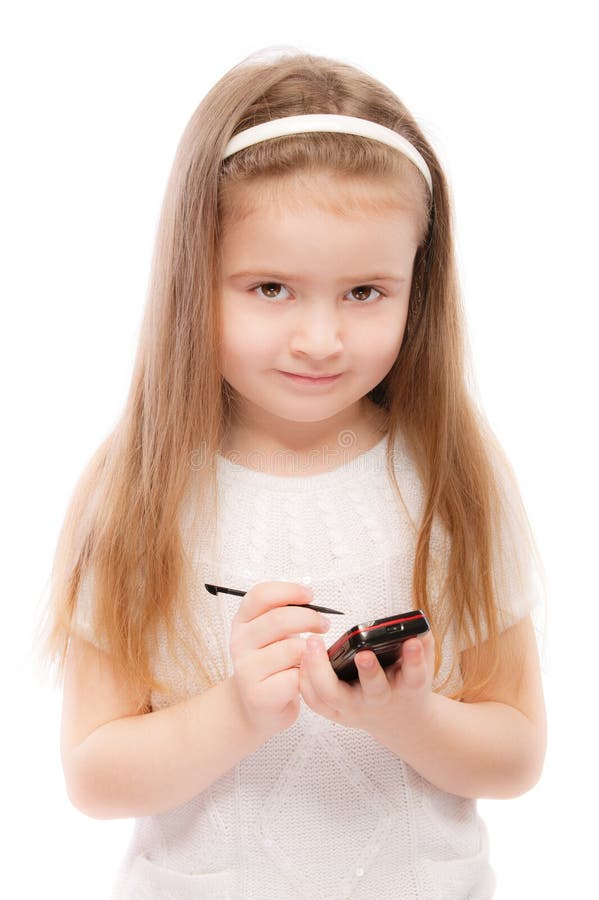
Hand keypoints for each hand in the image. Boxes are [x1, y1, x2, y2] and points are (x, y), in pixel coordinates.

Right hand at [230, 581, 330, 740]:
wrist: (255, 705)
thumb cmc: (271, 664)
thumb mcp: (271, 633)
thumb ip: (283, 613)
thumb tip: (309, 599)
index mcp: (242, 621)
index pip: (261, 595)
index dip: (289, 590)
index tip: (310, 595)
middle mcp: (239, 642)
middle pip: (279, 619)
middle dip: (310, 618)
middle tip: (324, 624)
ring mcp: (246, 669)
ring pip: (292, 649)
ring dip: (309, 652)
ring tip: (310, 657)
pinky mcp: (258, 694)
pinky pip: (295, 678)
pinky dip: (306, 676)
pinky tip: (302, 678)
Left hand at [299, 631, 435, 741]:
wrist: (397, 718)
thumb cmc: (405, 684)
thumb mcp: (423, 664)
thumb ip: (422, 642)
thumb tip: (418, 623)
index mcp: (407, 687)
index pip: (415, 674)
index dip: (414, 659)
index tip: (411, 642)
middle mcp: (380, 700)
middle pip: (374, 690)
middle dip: (369, 671)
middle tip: (363, 653)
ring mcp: (355, 709)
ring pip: (334, 696)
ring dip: (320, 672)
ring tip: (314, 645)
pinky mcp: (335, 713)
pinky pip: (315, 700)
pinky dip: (305, 680)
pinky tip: (302, 658)